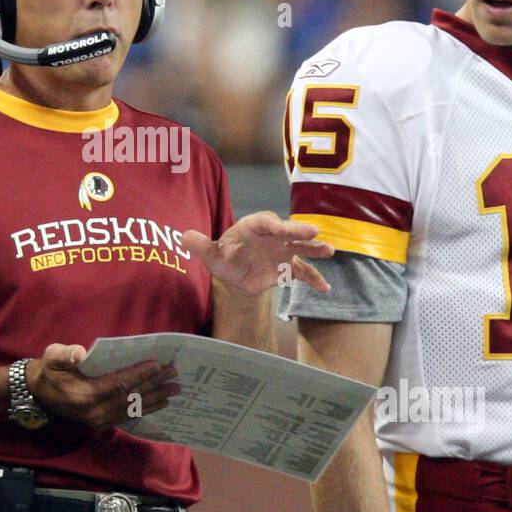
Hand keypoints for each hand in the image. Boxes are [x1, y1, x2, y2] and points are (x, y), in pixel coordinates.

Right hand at [25, 344, 179, 429]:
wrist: (39, 392)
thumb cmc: (49, 370)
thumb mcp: (52, 356)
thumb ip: (65, 355)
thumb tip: (79, 354)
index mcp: (85, 395)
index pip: (118, 384)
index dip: (139, 375)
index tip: (158, 365)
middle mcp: (95, 412)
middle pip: (131, 397)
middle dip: (154, 385)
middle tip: (174, 375)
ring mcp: (99, 420)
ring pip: (133, 408)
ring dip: (155, 398)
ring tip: (174, 390)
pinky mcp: (102, 423)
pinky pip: (128, 416)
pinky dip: (146, 409)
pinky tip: (160, 403)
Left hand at [182, 211, 333, 294]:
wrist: (235, 271)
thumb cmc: (224, 256)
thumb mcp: (211, 254)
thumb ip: (201, 246)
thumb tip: (183, 237)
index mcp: (254, 226)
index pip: (266, 222)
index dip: (275, 224)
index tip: (282, 229)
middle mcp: (273, 235)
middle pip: (288, 231)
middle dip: (300, 232)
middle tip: (314, 233)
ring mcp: (283, 250)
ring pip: (301, 249)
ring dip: (315, 250)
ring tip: (329, 251)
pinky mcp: (288, 267)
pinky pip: (303, 272)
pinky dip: (314, 279)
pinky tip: (325, 289)